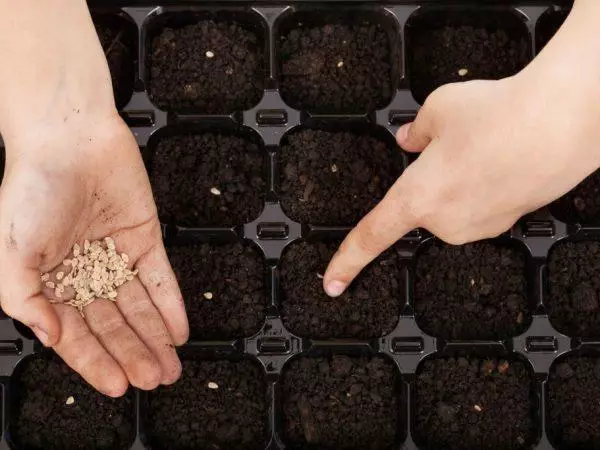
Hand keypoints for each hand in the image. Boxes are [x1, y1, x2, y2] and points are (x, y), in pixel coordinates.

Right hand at [0, 114, 188, 395]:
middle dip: (133, 354)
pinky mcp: (144, 237)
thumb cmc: (32, 186)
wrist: (69, 137)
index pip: (76, 333)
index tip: (116, 385)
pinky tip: (178, 329)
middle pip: (113, 325)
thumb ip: (24, 298)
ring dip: (154, 337)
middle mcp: (84, 273)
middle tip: (153, 379)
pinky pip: (160, 278)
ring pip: (139, 307)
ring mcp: (116, 256)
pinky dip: (170, 304)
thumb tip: (49, 337)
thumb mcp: (11, 250)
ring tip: (170, 365)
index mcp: (50, 281)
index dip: (96, 361)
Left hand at [323, 0, 599, 295]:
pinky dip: (485, 183)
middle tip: (456, 143)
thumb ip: (417, 130)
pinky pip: (481, 205)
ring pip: (454, 203)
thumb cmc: (499, 116)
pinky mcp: (508, 223)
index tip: (332, 282)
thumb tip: (410, 140)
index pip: (370, 237)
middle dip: (431, 176)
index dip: (347, 261)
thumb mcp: (439, 108)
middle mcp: (446, 222)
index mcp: (417, 198)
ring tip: (486, 144)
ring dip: (461, 178)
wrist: (564, 122)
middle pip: (422, 204)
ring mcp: (479, 227)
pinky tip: (502, 157)